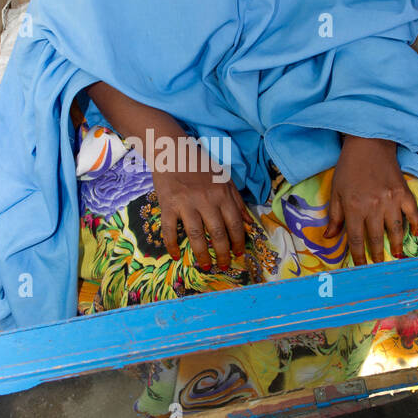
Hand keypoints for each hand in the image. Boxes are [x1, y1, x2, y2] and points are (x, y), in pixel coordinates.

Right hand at [154, 144, 248, 272]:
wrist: (172, 150)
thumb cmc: (200, 165)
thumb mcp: (224, 178)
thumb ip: (237, 201)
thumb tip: (250, 223)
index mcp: (222, 194)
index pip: (235, 224)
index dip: (238, 242)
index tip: (239, 254)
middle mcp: (207, 200)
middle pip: (217, 234)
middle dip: (223, 253)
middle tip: (224, 266)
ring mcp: (186, 204)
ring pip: (196, 236)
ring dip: (202, 255)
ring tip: (205, 267)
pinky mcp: (168, 205)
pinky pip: (170, 230)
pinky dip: (171, 245)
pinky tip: (175, 256)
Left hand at [324, 135, 417, 265]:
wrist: (369, 144)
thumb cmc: (349, 168)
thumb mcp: (336, 192)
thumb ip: (334, 216)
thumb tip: (329, 238)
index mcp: (354, 207)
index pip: (356, 239)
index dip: (358, 256)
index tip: (360, 267)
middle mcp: (373, 206)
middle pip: (377, 238)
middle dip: (377, 255)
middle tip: (379, 266)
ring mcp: (391, 199)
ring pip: (396, 230)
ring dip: (396, 245)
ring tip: (396, 255)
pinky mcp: (404, 192)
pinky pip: (412, 213)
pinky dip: (414, 225)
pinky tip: (412, 235)